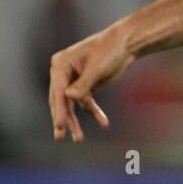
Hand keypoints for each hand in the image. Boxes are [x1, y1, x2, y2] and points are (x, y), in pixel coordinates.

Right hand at [49, 22, 134, 141]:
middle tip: (59, 137)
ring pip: (71, 105)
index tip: (60, 126)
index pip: (57, 91)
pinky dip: (94, 112)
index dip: (58, 110)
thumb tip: (68, 98)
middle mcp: (62, 72)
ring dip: (75, 121)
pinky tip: (104, 123)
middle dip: (62, 119)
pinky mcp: (84, 85)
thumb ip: (83, 85)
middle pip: (60, 100)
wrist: (126, 44)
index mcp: (60, 64)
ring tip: (79, 139)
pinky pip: (85, 103)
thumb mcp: (97, 68)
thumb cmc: (109, 51)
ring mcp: (72, 80)